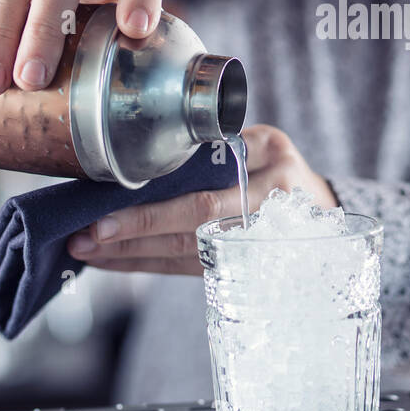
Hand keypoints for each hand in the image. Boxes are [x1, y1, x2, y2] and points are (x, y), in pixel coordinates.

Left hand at [66, 125, 338, 274]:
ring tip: (85, 251)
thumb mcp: (266, 143)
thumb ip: (221, 145)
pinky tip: (111, 261)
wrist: (324, 212)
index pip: (204, 197)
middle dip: (135, 233)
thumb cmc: (282, 168)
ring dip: (131, 255)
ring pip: (185, 254)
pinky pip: (185, 267)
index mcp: (269, 168)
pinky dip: (145, 264)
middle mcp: (264, 209)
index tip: (107, 208)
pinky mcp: (237, 266)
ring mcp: (252, 245)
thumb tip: (151, 149)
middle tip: (86, 237)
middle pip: (191, 229)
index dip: (153, 210)